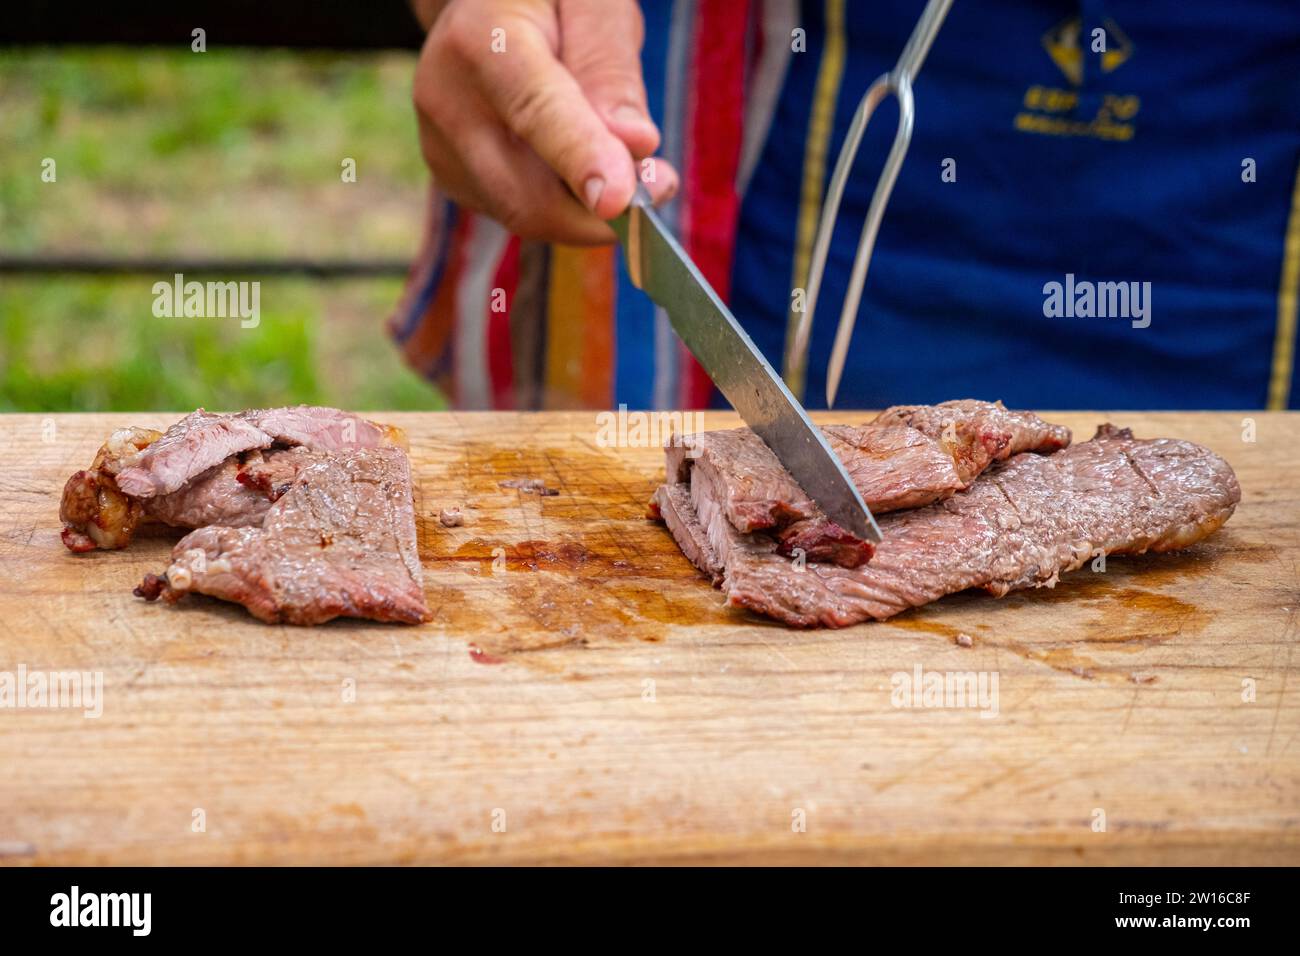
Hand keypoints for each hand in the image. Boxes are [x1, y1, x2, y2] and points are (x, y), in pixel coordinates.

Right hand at [413, 0, 678, 244]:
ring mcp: (442, 148)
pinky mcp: (452, 179)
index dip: (580, 161)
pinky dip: (566, 203)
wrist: (488, 7)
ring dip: (589, 207)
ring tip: (625, 160)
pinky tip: (581, 160)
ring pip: (530, 214)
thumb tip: (635, 144)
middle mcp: (447, 101)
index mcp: (482, 41)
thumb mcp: (594, 3)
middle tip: (661, 184)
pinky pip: (522, 213)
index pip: (536, 113)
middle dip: (602, 212)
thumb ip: (611, 67)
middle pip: (528, 195)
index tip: (618, 200)